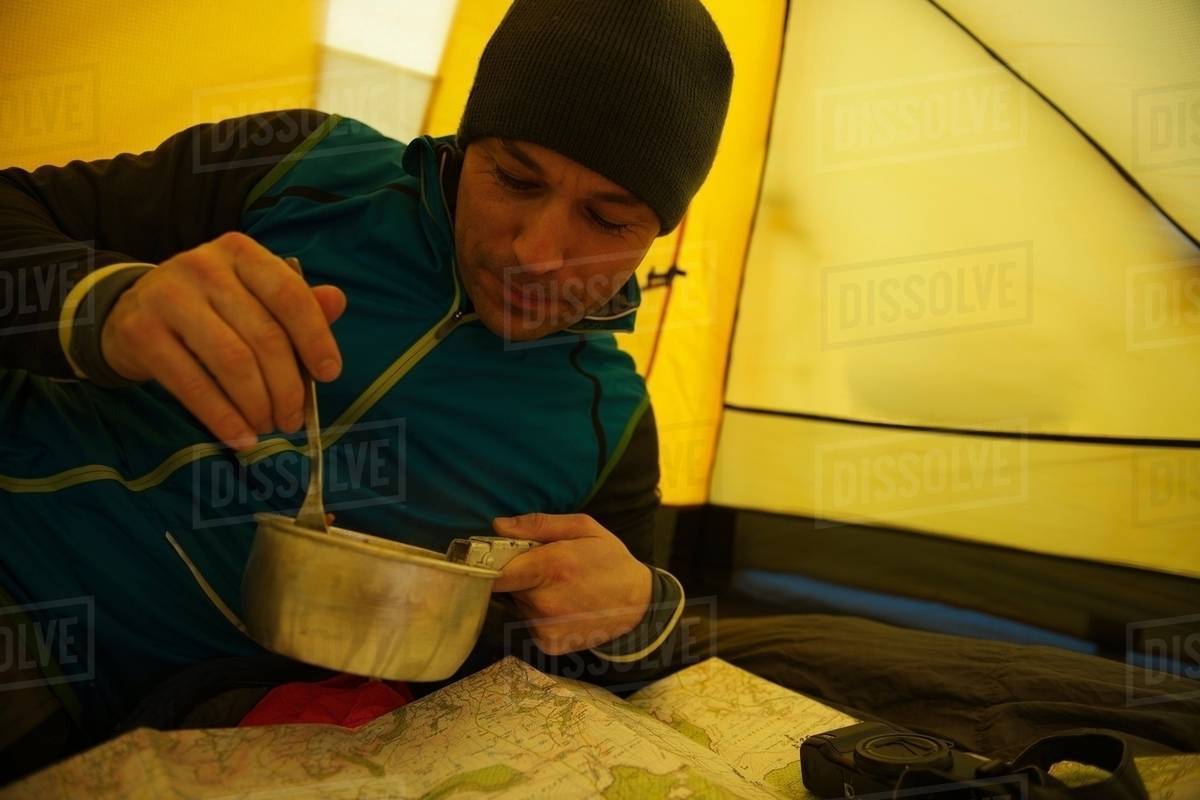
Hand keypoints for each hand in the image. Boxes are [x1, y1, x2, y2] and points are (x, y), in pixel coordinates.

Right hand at [101, 232, 346, 449]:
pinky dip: (223, 418)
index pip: (289, 295)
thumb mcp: (252, 295)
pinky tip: (241, 437)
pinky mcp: (142, 333)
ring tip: (269, 427)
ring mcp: (168, 297)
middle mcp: (204, 267)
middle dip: (287, 387)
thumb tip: (337, 301)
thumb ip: (296, 302)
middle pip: (264, 336)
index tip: (329, 374)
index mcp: (240, 252)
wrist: (130, 311)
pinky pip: (193, 385)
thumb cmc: (209, 306)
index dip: (316, 338)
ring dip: (258, 405)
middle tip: (293, 419)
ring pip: (232, 362)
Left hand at [491, 512, 652, 655]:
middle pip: (507, 586)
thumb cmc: (611, 560)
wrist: (639, 606)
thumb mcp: (583, 528)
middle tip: (544, 567)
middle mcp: (545, 601)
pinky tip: (564, 606)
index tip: (496, 556)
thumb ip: (539, 525)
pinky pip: (529, 623)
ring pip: (518, 604)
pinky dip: (539, 614)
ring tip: (559, 587)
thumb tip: (498, 526)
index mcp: (552, 566)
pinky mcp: (548, 644)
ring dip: (529, 594)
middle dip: (518, 574)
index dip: (489, 563)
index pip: (496, 571)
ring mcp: (546, 627)